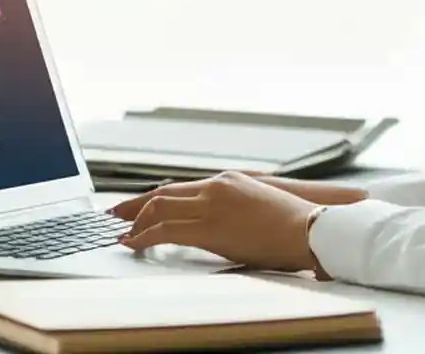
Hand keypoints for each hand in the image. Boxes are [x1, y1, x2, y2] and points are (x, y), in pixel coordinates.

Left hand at [110, 171, 325, 271]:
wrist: (309, 229)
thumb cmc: (292, 225)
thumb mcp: (260, 206)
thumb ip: (234, 209)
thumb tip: (217, 227)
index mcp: (228, 181)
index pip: (180, 187)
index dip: (154, 196)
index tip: (136, 204)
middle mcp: (215, 187)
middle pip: (163, 193)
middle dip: (135, 205)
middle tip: (115, 214)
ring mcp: (211, 204)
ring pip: (159, 208)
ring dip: (136, 222)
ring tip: (123, 235)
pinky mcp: (209, 226)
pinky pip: (165, 230)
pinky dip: (143, 236)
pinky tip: (134, 243)